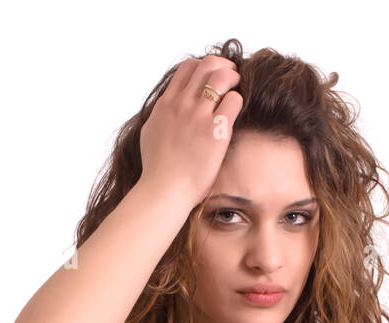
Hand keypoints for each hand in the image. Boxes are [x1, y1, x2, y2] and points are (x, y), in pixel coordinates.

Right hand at [139, 54, 242, 206]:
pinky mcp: (215, 131)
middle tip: (232, 78)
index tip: (213, 76)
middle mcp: (182, 104)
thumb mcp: (150, 134)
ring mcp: (198, 116)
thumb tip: (164, 110)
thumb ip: (160, 116)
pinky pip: (233, 100)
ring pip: (222, 77)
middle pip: (207, 65)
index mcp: (166, 103)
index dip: (205, 66)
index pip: (189, 67)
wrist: (164, 190)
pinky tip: (237, 112)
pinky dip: (238, 100)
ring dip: (234, 79)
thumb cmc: (157, 171)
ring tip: (238, 89)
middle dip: (224, 67)